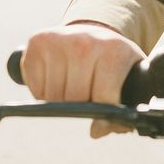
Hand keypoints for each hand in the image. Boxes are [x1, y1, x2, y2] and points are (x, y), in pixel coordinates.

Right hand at [21, 22, 144, 137]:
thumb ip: (122, 107)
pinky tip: (57, 77)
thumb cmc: (112, 60)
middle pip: (74, 99)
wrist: (94, 32)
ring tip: (72, 86)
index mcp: (114, 50)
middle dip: (80, 106)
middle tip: (86, 96)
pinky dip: (42, 92)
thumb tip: (98, 131)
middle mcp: (86, 42)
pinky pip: (35, 87)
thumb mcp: (128, 77)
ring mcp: (60, 40)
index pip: (103, 96)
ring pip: (51, 96)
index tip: (101, 119)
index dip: (102, 112)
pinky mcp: (37, 41)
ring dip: (59, 102)